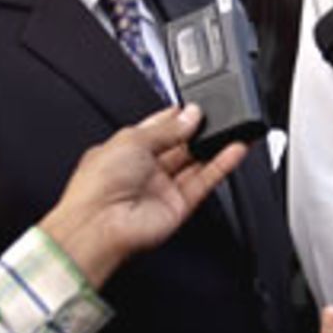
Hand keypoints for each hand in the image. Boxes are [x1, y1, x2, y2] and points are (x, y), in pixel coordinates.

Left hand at [38, 104, 246, 287]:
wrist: (98, 226)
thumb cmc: (97, 186)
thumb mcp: (132, 140)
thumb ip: (168, 128)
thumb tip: (190, 115)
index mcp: (127, 150)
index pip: (159, 128)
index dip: (178, 116)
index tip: (196, 105)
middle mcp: (146, 170)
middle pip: (181, 145)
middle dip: (199, 130)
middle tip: (218, 115)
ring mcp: (163, 188)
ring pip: (197, 163)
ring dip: (216, 146)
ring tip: (235, 128)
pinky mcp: (180, 205)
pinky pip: (206, 181)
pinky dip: (223, 165)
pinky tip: (236, 149)